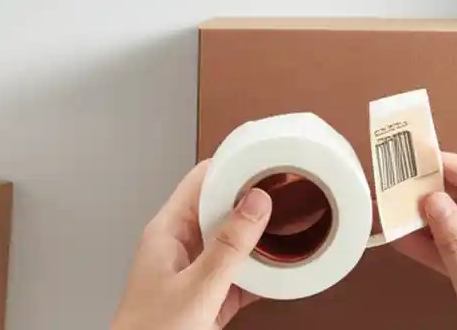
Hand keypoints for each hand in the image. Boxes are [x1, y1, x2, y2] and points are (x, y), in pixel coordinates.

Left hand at [112, 162, 273, 329]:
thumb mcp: (196, 288)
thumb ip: (228, 247)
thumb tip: (255, 203)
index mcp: (167, 232)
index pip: (201, 180)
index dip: (233, 165)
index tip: (265, 159)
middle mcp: (181, 246)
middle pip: (222, 208)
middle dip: (253, 201)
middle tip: (286, 192)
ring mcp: (196, 271)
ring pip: (234, 241)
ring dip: (260, 239)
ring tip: (289, 229)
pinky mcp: (209, 296)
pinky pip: (240, 273)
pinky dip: (261, 272)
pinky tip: (280, 271)